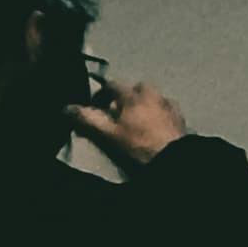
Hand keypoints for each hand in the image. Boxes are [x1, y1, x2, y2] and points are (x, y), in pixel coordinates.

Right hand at [71, 81, 188, 171]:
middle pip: (134, 89)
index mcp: (133, 94)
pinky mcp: (181, 118)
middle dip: (124, 99)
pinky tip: (155, 130)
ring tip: (137, 124)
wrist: (174, 161)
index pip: (111, 85)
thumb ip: (87, 119)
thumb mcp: (109, 134)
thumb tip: (66, 108)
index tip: (95, 108)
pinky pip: (165, 110)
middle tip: (117, 116)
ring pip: (151, 99)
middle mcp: (153, 93)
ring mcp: (169, 105)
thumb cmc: (138, 146)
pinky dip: (158, 115)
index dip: (100, 96)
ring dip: (143, 106)